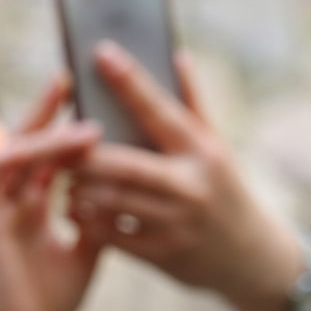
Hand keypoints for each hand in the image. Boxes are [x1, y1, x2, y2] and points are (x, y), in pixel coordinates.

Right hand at [0, 75, 100, 310]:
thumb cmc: (44, 303)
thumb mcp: (83, 253)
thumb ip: (96, 220)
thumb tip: (123, 191)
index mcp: (28, 207)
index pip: (47, 157)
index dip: (66, 129)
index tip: (92, 101)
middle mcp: (8, 199)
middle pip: (28, 143)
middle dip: (50, 110)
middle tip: (75, 75)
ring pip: (15, 150)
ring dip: (49, 131)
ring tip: (86, 118)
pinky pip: (1, 169)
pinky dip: (30, 153)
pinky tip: (62, 144)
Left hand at [69, 41, 303, 310]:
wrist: (252, 258)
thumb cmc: (224, 188)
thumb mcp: (217, 146)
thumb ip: (193, 103)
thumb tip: (176, 55)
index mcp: (203, 151)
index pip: (161, 109)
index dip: (129, 81)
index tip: (101, 52)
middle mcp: (191, 186)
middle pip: (123, 163)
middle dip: (84, 153)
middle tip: (58, 139)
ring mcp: (177, 224)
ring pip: (111, 200)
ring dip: (79, 185)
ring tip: (61, 172)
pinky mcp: (163, 255)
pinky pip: (112, 235)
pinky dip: (87, 219)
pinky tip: (72, 207)